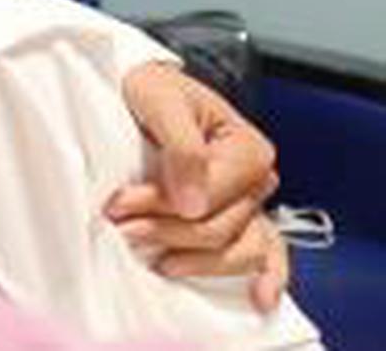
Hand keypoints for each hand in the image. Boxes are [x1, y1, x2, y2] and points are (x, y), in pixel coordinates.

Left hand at [108, 62, 287, 311]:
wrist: (147, 87)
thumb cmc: (153, 88)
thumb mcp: (161, 99)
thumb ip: (182, 148)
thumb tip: (192, 204)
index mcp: (248, 149)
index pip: (211, 195)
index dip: (162, 204)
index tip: (118, 204)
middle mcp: (258, 180)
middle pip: (218, 226)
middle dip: (166, 231)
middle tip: (121, 227)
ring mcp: (250, 203)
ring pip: (234, 249)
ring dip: (194, 260)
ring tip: (155, 261)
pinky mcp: (238, 218)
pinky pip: (264, 253)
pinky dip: (267, 276)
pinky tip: (258, 298)